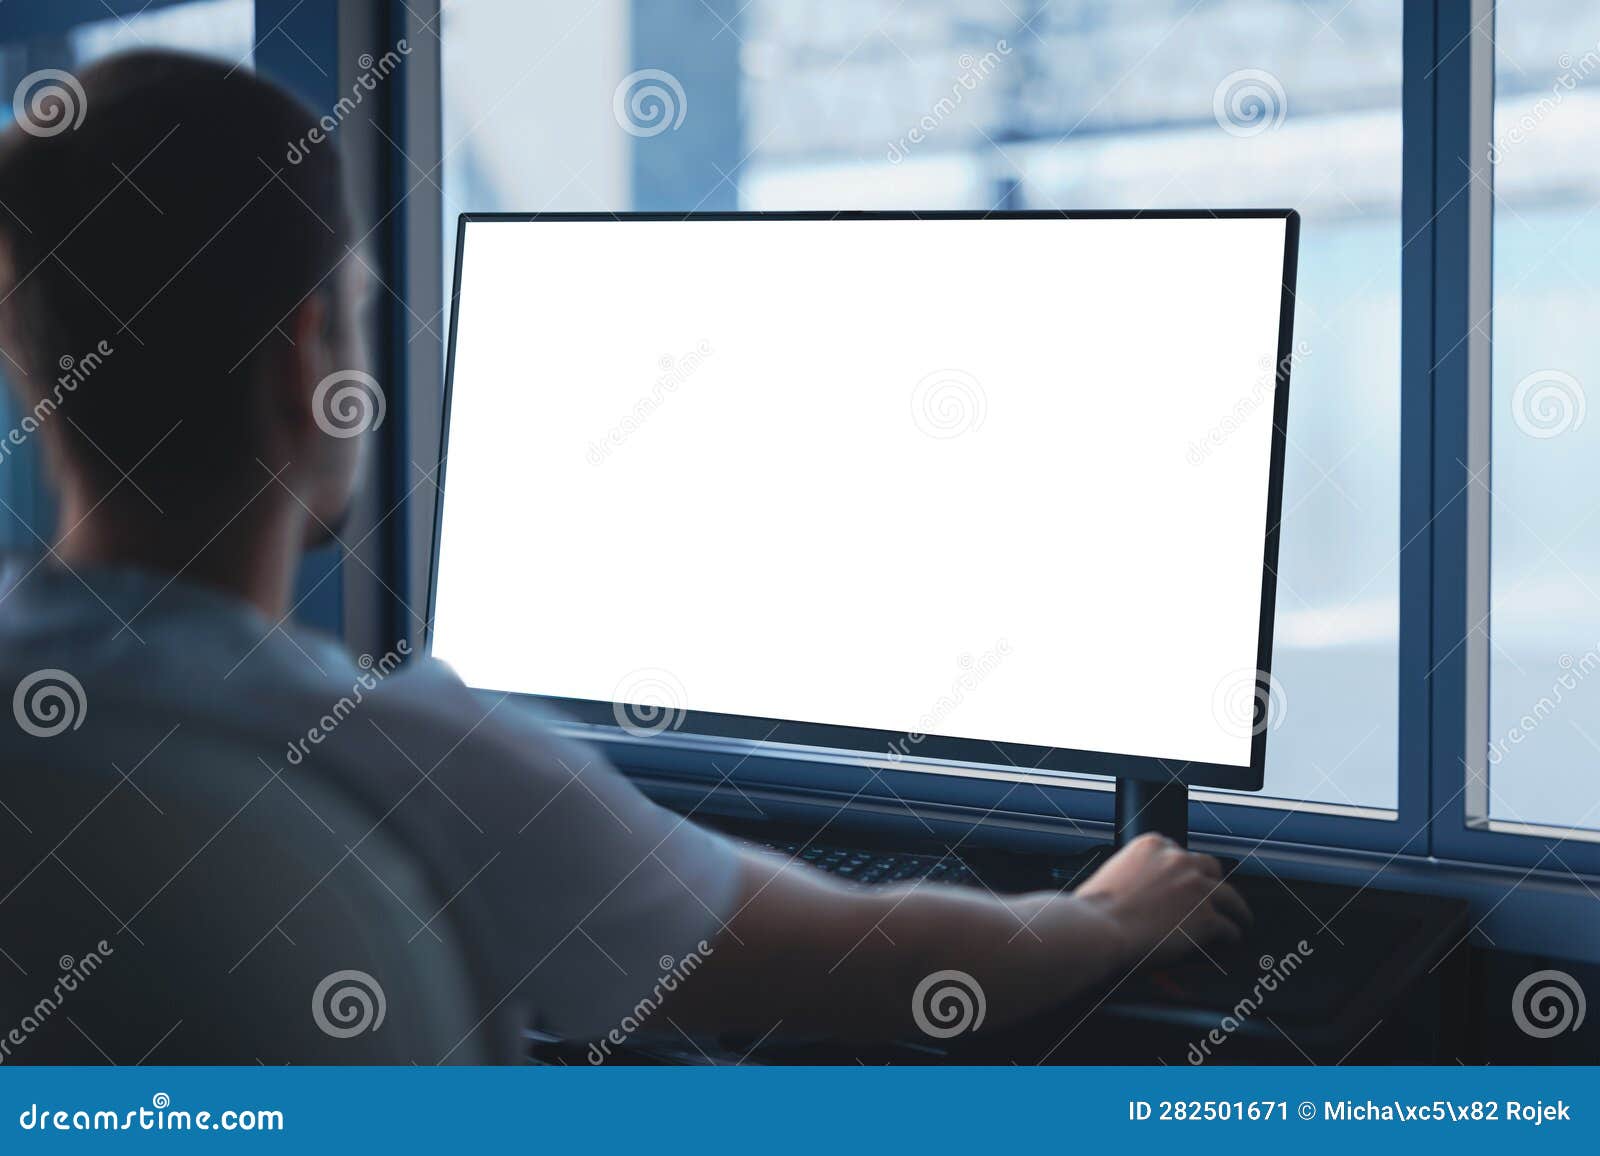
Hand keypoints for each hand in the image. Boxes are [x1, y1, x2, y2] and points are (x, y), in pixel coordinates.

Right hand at [1075, 833, 1250, 967]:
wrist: (1097, 930)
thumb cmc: (1093, 910)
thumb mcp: (1111, 875)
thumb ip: (1132, 876)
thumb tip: (1137, 892)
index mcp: (1152, 845)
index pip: (1178, 852)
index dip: (1185, 870)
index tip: (1186, 881)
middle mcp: (1179, 860)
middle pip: (1210, 868)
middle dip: (1212, 882)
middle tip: (1214, 897)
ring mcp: (1197, 888)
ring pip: (1229, 897)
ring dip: (1236, 909)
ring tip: (1240, 918)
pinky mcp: (1207, 917)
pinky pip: (1229, 927)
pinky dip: (1232, 936)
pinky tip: (1232, 941)